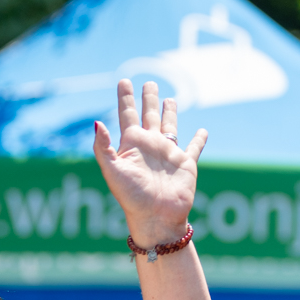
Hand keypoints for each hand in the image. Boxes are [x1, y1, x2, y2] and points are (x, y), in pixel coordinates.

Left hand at [93, 80, 207, 247]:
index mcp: (131, 144)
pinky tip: (202, 131)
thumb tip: (97, 122)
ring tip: (170, 99)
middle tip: (149, 83)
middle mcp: (149, 146)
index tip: (123, 80)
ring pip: (170, 126)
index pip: (127, 114)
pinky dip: (199, 140)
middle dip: (148, 99)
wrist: (156, 218)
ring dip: (170, 113)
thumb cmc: (132, 197)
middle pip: (148, 115)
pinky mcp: (186, 164)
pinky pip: (194, 148)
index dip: (125, 97)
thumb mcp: (113, 170)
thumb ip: (103, 147)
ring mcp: (168, 154)